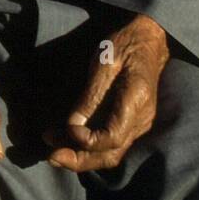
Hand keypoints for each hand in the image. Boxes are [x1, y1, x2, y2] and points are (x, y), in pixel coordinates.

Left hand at [45, 15, 168, 172]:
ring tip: (53, 150)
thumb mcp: (103, 63)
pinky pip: (111, 143)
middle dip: (80, 161)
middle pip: (111, 154)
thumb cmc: (124, 45)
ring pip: (111, 153)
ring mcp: (139, 123)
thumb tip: (73, 126)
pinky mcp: (131, 122)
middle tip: (51, 156)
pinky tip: (67, 140)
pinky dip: (89, 147)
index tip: (66, 130)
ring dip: (81, 156)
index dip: (88, 141)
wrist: (147, 38)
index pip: (113, 137)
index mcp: (136, 100)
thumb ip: (90, 96)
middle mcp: (142, 119)